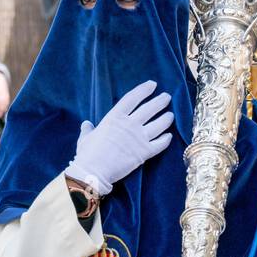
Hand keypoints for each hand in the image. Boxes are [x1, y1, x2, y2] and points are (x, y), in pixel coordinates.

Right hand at [65, 80, 172, 194]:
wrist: (94, 172)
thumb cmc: (87, 154)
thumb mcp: (85, 138)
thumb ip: (88, 129)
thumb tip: (86, 124)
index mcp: (114, 117)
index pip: (132, 98)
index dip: (144, 90)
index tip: (152, 84)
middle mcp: (129, 125)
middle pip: (150, 108)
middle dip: (160, 101)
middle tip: (167, 97)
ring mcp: (139, 138)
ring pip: (159, 124)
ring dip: (166, 118)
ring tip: (171, 115)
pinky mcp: (145, 153)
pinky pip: (160, 144)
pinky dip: (166, 139)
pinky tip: (169, 136)